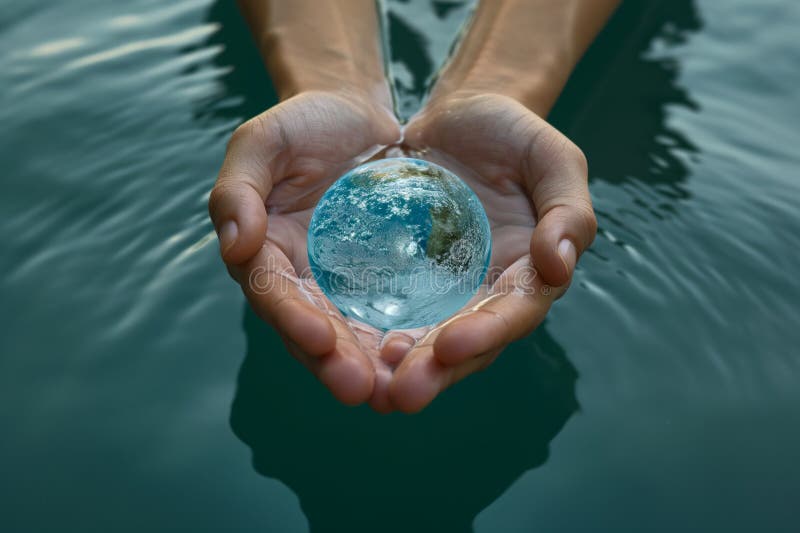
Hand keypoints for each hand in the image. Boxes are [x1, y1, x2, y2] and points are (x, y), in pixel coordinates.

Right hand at [209, 91, 401, 407]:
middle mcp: (306, 285)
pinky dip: (417, 342)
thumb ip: (239, 190)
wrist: (360, 119)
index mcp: (268, 256)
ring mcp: (350, 290)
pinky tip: (438, 358)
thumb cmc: (306, 126)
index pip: (274, 295)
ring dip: (379, 369)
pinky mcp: (392, 286)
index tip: (319, 337)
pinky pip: (403, 319)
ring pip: (361, 340)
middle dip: (338, 364)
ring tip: (402, 391)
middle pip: (318, 335)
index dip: (292, 319)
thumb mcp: (263, 143)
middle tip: (363, 389)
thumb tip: (237, 245)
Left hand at [387, 93, 596, 411]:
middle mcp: (484, 293)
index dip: (486, 332)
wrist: (461, 116)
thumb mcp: (552, 159)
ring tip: (368, 385)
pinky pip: (382, 309)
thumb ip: (567, 210)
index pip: (513, 312)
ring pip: (420, 338)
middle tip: (401, 394)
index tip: (451, 345)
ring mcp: (441, 289)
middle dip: (434, 370)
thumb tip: (558, 265)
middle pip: (463, 343)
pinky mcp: (401, 276)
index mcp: (527, 273)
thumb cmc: (514, 134)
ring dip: (394, 366)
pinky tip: (337, 344)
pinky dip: (364, 330)